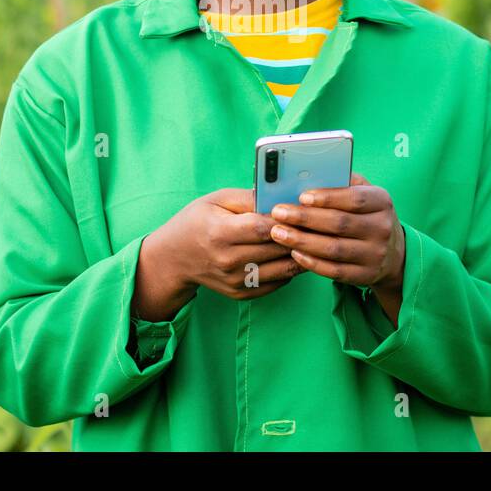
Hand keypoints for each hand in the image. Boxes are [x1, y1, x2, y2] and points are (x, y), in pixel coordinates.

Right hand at [137, 188, 302, 317]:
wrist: (174, 258)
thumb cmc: (197, 222)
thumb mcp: (217, 200)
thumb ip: (249, 197)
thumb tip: (280, 196)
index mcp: (220, 233)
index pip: (263, 227)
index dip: (285, 219)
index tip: (301, 210)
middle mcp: (228, 261)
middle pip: (276, 248)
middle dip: (299, 235)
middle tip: (316, 223)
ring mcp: (235, 281)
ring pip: (283, 269)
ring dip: (301, 254)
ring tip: (310, 239)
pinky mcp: (241, 294)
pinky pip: (277, 283)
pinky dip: (289, 269)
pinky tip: (293, 255)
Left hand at [267, 172, 404, 300]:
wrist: (392, 253)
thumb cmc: (367, 215)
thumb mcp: (364, 194)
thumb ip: (342, 183)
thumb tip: (308, 175)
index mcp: (382, 202)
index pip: (355, 198)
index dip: (327, 197)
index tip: (302, 196)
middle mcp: (382, 228)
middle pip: (340, 223)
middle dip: (305, 218)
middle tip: (278, 213)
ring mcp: (375, 254)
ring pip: (334, 248)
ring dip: (302, 241)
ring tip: (279, 233)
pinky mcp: (366, 275)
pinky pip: (335, 271)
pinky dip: (312, 262)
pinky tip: (294, 253)